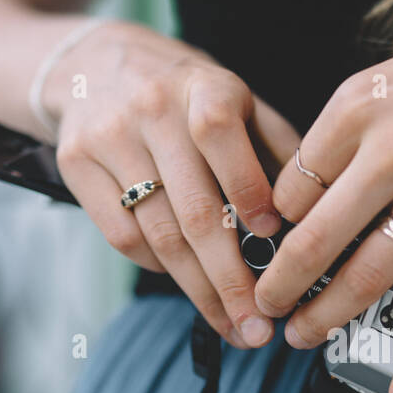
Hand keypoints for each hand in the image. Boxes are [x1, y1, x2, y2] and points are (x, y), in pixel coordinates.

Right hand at [45, 20, 299, 346]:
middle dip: (232, 280)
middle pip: (195, 211)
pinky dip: (160, 268)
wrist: (96, 66)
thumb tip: (317, 223)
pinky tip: (187, 283)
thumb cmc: (190, 98)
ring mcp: (109, 137)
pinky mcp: (76, 163)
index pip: (224, 140)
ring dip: (200, 292)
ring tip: (232, 325)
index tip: (276, 244)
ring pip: (159, 235)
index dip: (249, 195)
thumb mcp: (241, 105)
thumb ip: (280, 154)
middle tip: (259, 326)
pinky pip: (123, 236)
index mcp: (205, 87)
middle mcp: (153, 108)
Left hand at [253, 0, 392, 392]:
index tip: (270, 245)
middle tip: (265, 306)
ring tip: (303, 334)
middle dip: (280, 286)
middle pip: (315, 240)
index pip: (292, 186)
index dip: (274, 224)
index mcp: (361, 107)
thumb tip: (307, 193)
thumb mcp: (390, 73)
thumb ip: (348, 132)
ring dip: (327, 317)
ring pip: (370, 277)